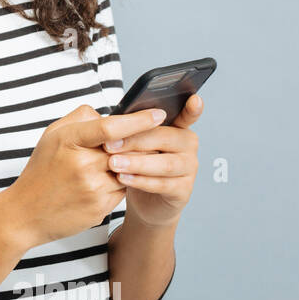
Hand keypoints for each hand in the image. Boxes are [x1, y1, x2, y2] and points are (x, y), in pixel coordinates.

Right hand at [2, 104, 167, 247]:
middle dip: (140, 144)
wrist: (25, 213)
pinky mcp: (100, 208)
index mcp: (69, 141)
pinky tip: (104, 183)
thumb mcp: (51, 136)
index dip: (139, 119)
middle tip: (150, 139)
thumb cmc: (41, 170)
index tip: (158, 114)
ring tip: (113, 164)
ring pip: (130, 170)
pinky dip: (120, 183)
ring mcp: (92, 188)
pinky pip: (123, 190)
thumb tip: (109, 114)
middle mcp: (82, 165)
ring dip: (130, 166)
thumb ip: (80, 119)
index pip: (112, 127)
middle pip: (128, 149)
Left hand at [102, 94, 202, 227]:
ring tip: (113, 164)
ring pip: (165, 163)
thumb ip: (126, 129)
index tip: (194, 99)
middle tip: (109, 145)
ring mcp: (189, 168)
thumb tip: (103, 117)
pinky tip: (124, 179)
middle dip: (135, 141)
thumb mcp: (130, 143)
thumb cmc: (137, 163)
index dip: (192, 109)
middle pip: (165, 138)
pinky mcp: (184, 189)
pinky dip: (141, 181)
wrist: (143, 200)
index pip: (187, 115)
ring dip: (137, 163)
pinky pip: (163, 184)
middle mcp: (187, 145)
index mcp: (177, 127)